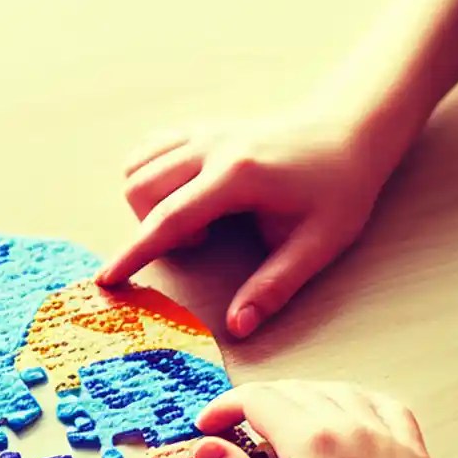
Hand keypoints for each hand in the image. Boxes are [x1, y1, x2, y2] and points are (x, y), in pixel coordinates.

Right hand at [98, 114, 396, 336]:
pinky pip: (149, 150)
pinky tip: (182, 194)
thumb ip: (274, 287)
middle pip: (141, 189)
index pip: (169, 219)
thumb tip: (238, 327)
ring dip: (149, 203)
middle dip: (150, 227)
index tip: (107, 279)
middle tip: (201, 242)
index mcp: (238, 177)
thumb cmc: (339, 190)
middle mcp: (212, 148)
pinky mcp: (200, 130)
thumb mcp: (318, 245)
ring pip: (138, 167)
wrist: (350, 133)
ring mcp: (203, 133)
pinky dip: (150, 176)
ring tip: (195, 218)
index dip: (135, 253)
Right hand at [192, 380, 453, 457]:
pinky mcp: (411, 449)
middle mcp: (347, 423)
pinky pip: (382, 404)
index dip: (224, 407)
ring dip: (301, 395)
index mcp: (310, 438)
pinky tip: (347, 409)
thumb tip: (204, 446)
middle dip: (256, 401)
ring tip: (283, 415)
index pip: (256, 400)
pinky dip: (355, 398)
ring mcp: (384, 433)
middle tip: (235, 425)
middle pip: (293, 390)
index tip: (205, 426)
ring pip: (335, 390)